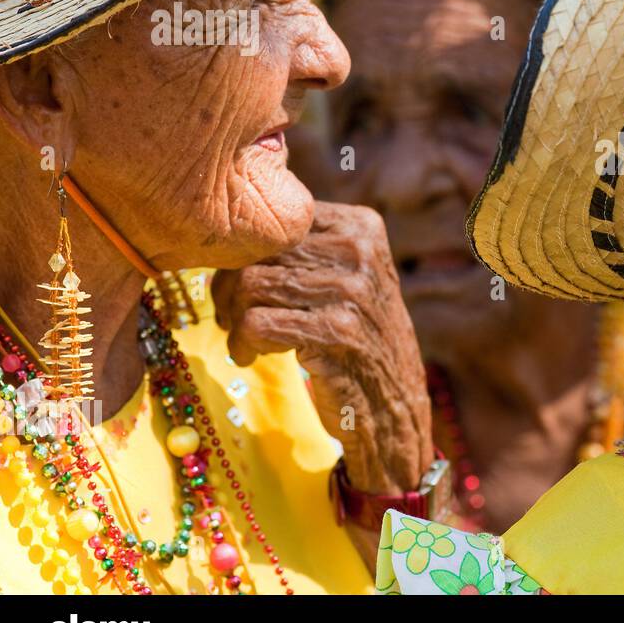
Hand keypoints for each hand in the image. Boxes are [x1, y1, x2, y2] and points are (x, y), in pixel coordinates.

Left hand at [212, 201, 432, 495]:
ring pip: (251, 284)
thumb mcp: (345, 276)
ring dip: (233, 317)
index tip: (242, 284)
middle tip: (231, 316)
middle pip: (259, 250)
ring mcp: (353, 291)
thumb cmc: (356, 335)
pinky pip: (257, 323)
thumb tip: (230, 224)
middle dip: (231, 286)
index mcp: (362, 226)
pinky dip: (242, 343)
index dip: (246, 252)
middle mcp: (361, 251)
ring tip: (242, 337)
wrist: (394, 402)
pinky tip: (251, 355)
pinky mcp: (338, 332)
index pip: (278, 220)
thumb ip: (305, 245)